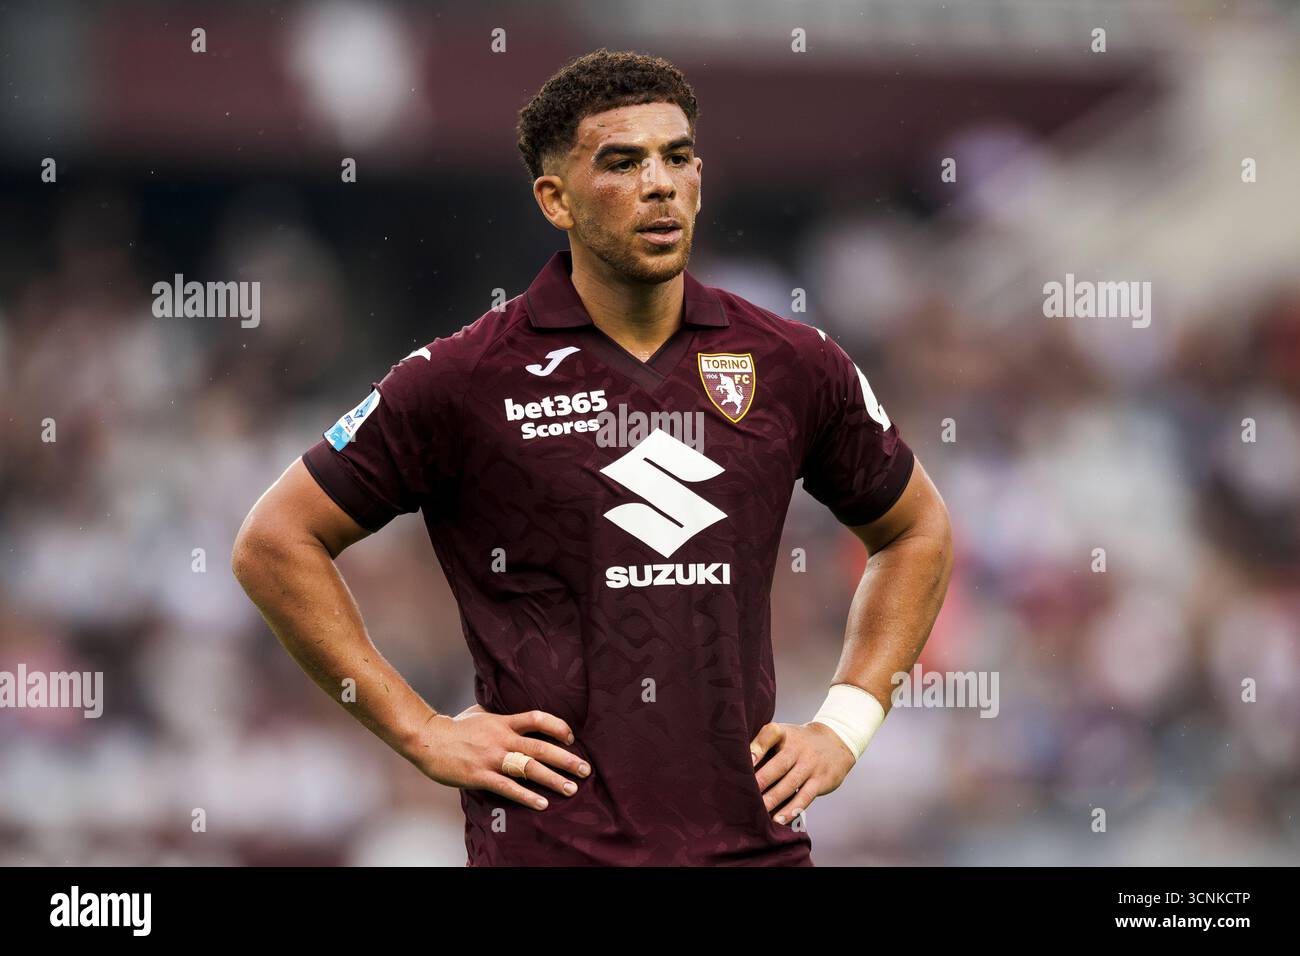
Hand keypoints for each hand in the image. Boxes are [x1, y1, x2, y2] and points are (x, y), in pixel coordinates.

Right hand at [417, 706, 590, 810]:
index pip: (537, 719)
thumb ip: (499, 714)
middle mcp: (502, 739)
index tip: (572, 737)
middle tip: (585, 769)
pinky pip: (509, 788)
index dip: (558, 726)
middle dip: (566, 759)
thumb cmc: (454, 727)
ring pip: (529, 769)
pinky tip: (542, 804)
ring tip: (571, 789)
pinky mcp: (481, 776)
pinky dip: (527, 796)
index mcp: (503, 722)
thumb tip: (512, 711)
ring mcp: (492, 758)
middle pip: (541, 747)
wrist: (428, 740)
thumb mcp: (480, 712)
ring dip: (553, 780)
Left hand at [749, 721, 855, 825]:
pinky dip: (792, 809)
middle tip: (745, 795)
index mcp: (785, 733)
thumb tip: (736, 765)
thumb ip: (763, 745)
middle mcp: (798, 748)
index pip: (771, 733)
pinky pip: (805, 797)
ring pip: (790, 783)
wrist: (835, 742)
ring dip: (773, 799)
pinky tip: (779, 819)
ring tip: (759, 811)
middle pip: (779, 764)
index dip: (758, 747)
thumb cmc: (798, 742)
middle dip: (761, 780)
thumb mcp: (783, 735)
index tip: (747, 760)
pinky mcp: (820, 780)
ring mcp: (810, 765)